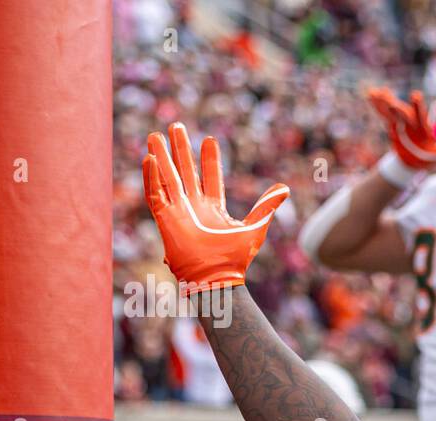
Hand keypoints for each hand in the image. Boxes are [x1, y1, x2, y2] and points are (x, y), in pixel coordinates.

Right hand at [143, 123, 288, 288]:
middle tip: (176, 126)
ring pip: (167, 178)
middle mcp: (194, 207)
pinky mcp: (165, 219)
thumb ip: (267, 207)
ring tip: (155, 135)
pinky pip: (155, 194)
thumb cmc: (235, 258)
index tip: (210, 139)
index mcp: (214, 208)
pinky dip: (151, 177)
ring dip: (161, 157)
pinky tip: (150, 158)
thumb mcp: (255, 227)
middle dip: (181, 150)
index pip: (210, 177)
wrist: (217, 278)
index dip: (210, 159)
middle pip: (185, 172)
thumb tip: (285, 188)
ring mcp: (178, 212)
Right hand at [367, 87, 435, 170]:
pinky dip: (377, 106)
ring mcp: (401, 122)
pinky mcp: (392, 125)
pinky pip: (383, 115)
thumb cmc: (430, 154)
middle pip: (403, 112)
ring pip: (391, 111)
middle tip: (387, 96)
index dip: (417, 105)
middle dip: (395, 106)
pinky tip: (371, 94)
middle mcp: (412, 121)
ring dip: (383, 102)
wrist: (417, 156)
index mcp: (422, 126)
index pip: (420, 114)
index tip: (415, 94)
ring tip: (375, 92)